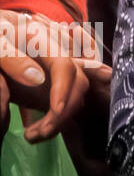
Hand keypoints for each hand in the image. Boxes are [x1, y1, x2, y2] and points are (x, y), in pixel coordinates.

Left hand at [0, 10, 102, 142]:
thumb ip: (13, 58)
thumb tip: (37, 78)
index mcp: (43, 40)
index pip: (64, 65)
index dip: (63, 89)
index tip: (55, 112)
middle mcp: (58, 53)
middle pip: (78, 81)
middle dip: (66, 110)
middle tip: (41, 133)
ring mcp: (57, 68)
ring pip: (76, 93)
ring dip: (62, 118)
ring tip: (34, 135)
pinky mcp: (53, 81)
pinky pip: (67, 100)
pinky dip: (59, 118)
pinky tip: (38, 132)